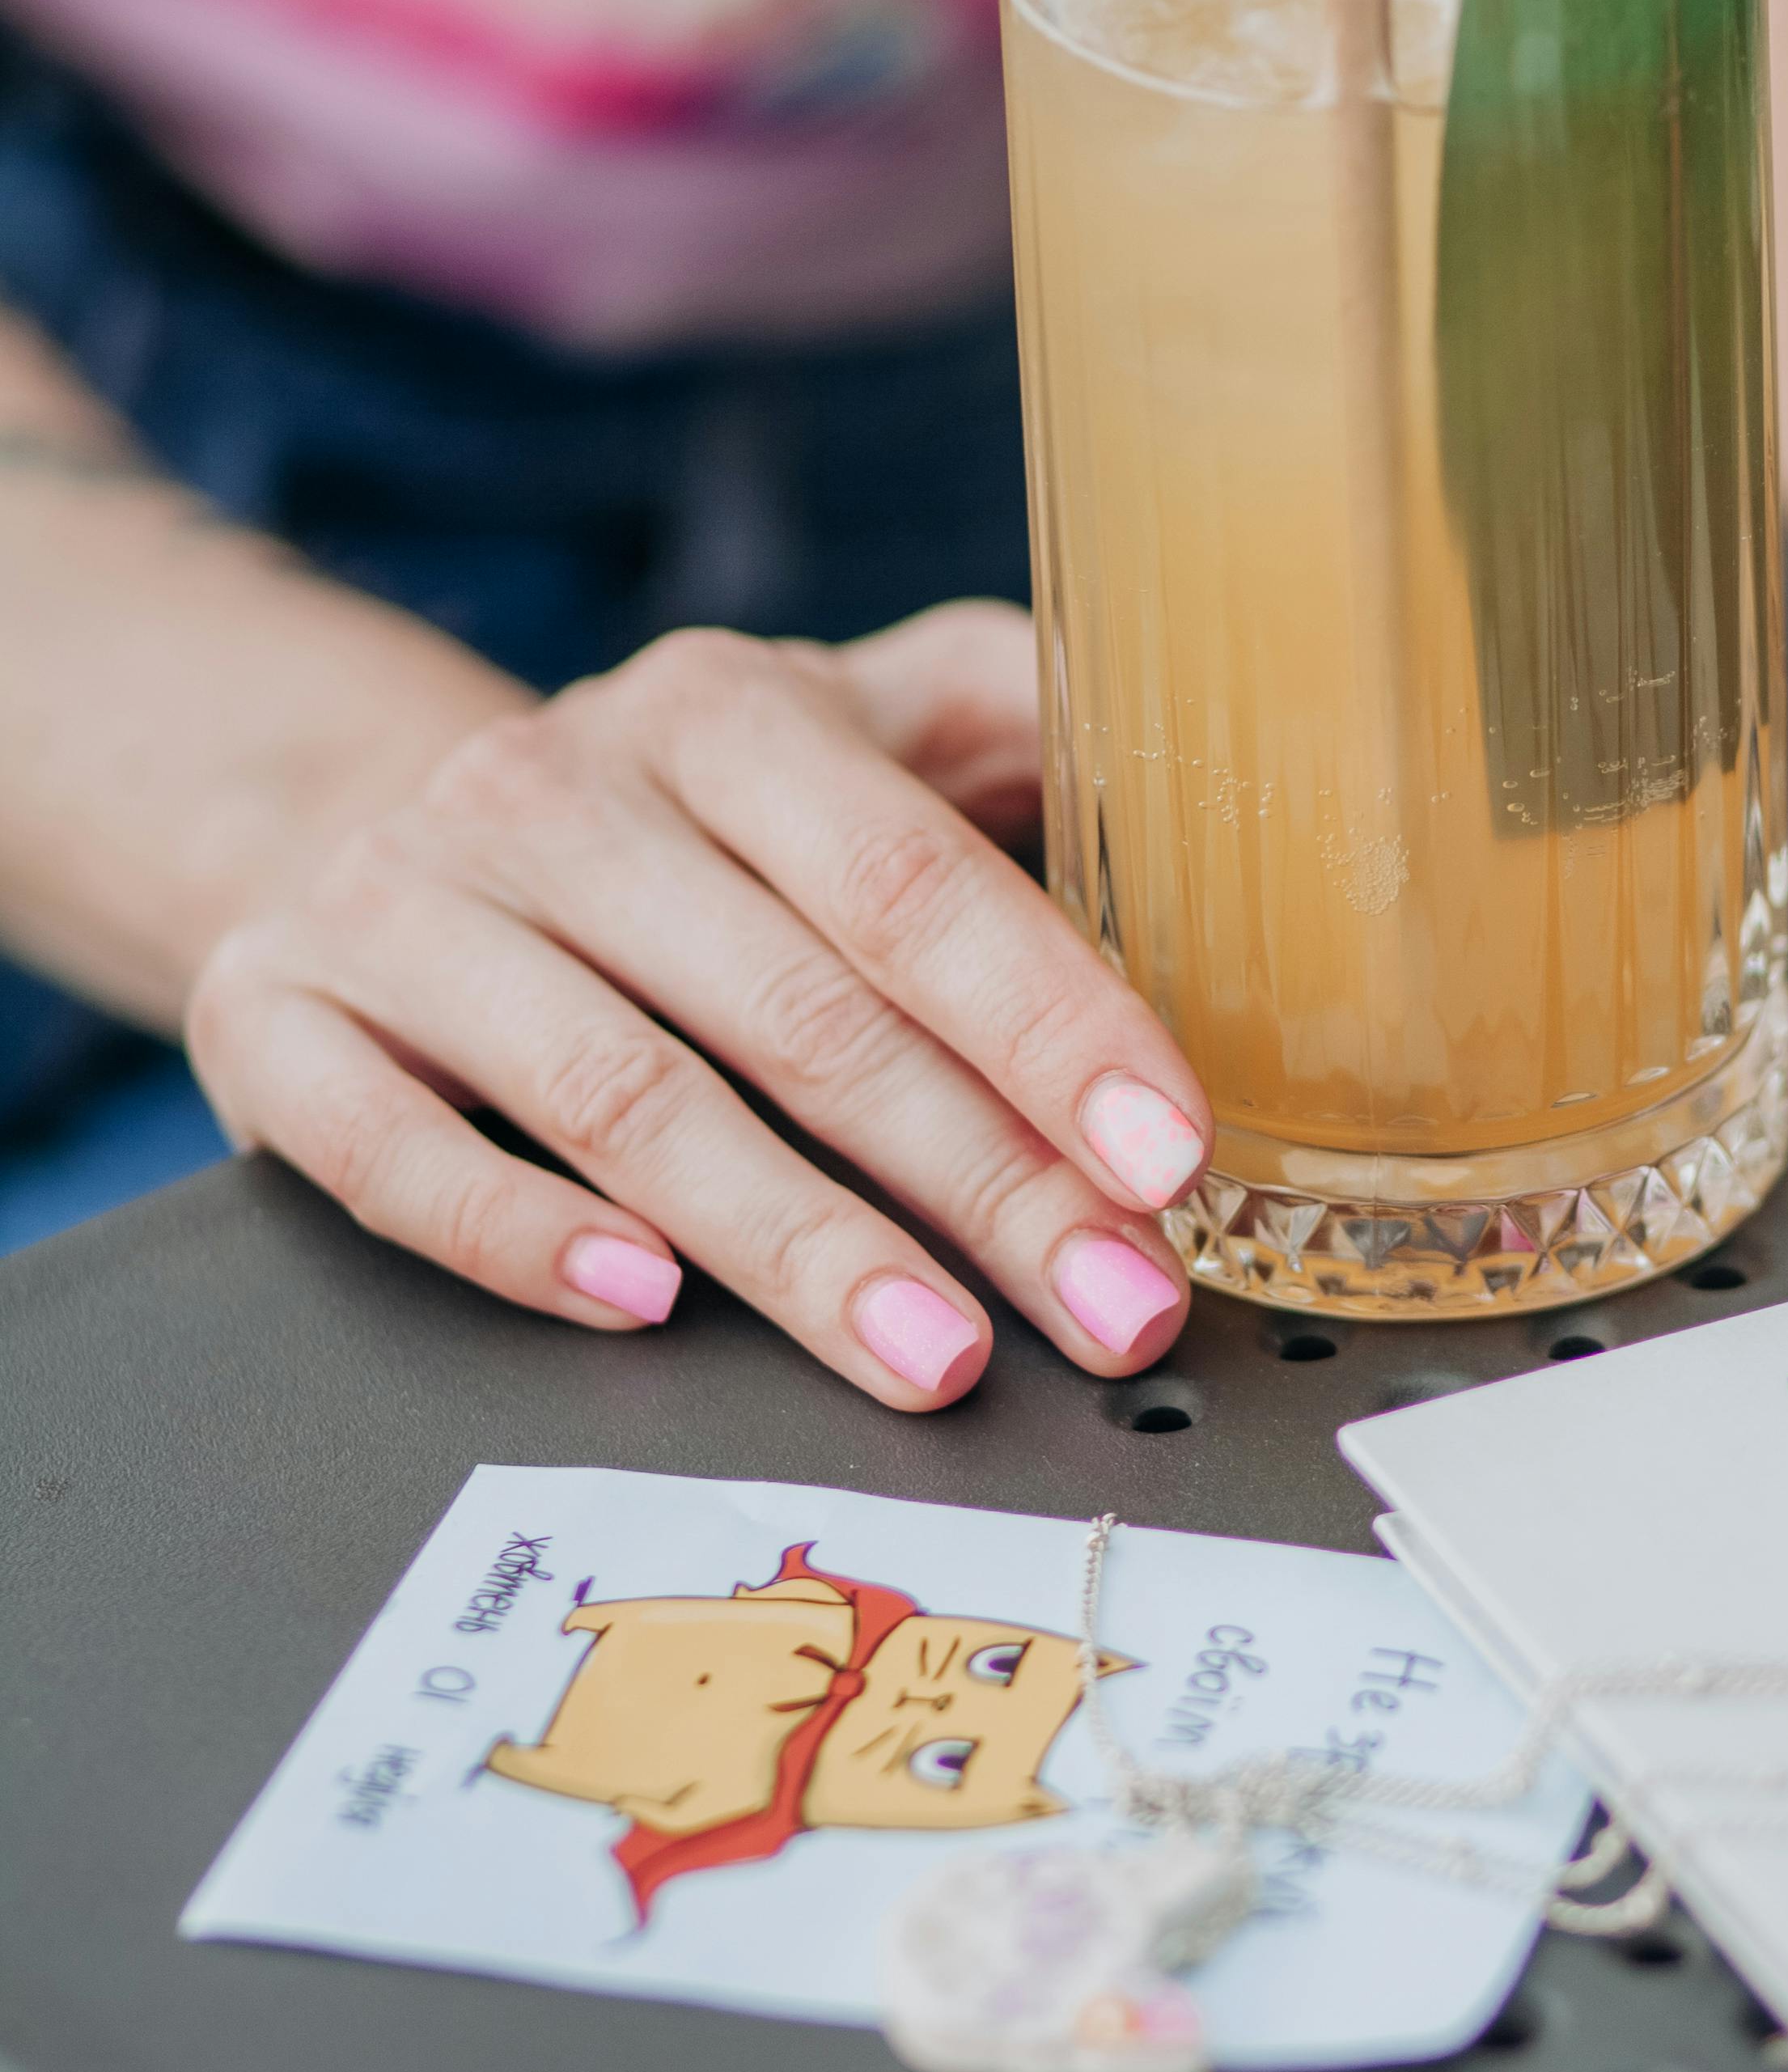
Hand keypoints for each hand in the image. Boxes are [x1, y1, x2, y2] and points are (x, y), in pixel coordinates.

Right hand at [185, 604, 1205, 1407]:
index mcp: (723, 714)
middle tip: (1113, 1307)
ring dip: (796, 1246)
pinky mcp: (275, 1017)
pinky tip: (644, 1303)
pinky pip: (394, 1151)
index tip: (1166, 1152)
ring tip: (937, 1357)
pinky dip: (519, 1235)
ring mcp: (405, 908)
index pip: (909, 879)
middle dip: (981, 1180)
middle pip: (798, 1011)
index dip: (1048, 1022)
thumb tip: (1228, 781)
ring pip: (623, 1099)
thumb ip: (1019, 724)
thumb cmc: (676, 813)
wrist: (346, 803)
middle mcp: (555, 793)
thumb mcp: (848, 718)